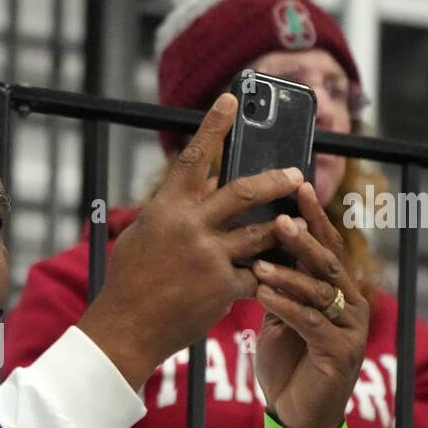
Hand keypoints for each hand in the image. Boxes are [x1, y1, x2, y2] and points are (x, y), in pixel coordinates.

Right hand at [77, 93, 304, 389]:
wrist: (126, 328)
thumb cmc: (129, 281)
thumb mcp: (142, 234)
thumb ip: (172, 210)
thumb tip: (197, 187)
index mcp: (166, 209)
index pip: (194, 157)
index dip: (214, 126)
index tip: (231, 99)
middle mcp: (190, 227)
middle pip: (244, 191)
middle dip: (276, 179)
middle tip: (296, 174)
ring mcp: (209, 257)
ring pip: (262, 233)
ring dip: (286, 226)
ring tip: (301, 221)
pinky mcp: (224, 287)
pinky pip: (259, 274)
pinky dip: (271, 273)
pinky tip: (283, 273)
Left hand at [253, 181, 368, 427]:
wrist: (297, 414)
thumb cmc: (287, 361)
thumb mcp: (280, 315)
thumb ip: (279, 282)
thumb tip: (257, 242)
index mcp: (337, 289)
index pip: (326, 244)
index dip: (313, 216)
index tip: (296, 186)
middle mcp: (350, 303)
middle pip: (329, 261)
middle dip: (305, 237)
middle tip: (282, 215)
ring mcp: (349, 328)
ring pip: (320, 290)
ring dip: (289, 273)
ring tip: (261, 260)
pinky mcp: (339, 353)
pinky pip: (310, 322)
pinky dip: (285, 306)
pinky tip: (262, 294)